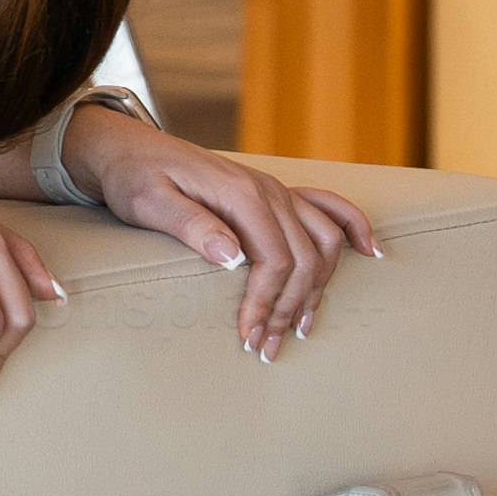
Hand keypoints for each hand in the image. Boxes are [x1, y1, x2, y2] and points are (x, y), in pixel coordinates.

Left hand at [53, 104, 381, 357]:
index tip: (248, 335)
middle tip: (267, 347)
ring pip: (323, 242)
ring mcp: (276, 191)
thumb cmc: (133, 176)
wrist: (126, 147)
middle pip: (304, 258)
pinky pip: (328, 208)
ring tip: (301, 329)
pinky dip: (354, 229)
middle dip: (290, 308)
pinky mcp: (274, 194)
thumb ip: (191, 225)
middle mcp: (268, 191)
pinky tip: (370, 253)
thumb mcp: (149, 201)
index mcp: (241, 195)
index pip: (274, 260)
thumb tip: (232, 258)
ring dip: (317, 288)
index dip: (266, 303)